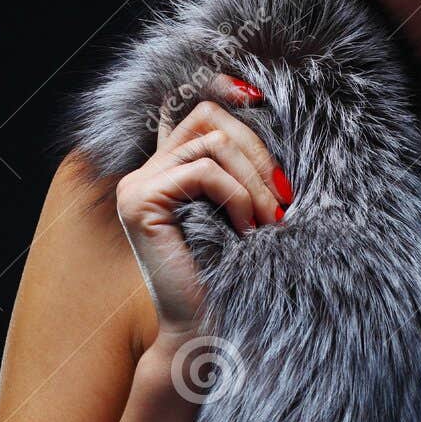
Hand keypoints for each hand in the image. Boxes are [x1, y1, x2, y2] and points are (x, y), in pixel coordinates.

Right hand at [116, 74, 292, 341]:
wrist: (208, 328)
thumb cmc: (235, 273)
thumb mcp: (246, 207)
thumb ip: (243, 165)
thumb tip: (264, 106)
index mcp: (167, 171)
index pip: (196, 108)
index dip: (227, 93)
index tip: (262, 98)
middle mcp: (144, 173)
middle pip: (209, 119)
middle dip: (258, 152)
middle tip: (284, 198)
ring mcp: (136, 186)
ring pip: (211, 142)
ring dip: (253, 180)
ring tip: (269, 221)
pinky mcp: (140, 202)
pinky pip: (202, 171)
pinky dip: (235, 195)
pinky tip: (246, 229)